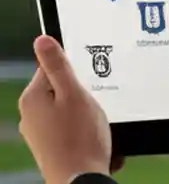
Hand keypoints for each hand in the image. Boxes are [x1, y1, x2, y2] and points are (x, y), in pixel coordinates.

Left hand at [18, 36, 117, 183]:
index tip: (90, 79)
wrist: (80, 179)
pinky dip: (82, 129)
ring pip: (66, 109)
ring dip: (84, 112)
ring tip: (95, 123)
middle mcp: (30, 115)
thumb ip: (58, 66)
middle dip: (81, 93)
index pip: (52, 68)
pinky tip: (93, 137)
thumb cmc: (80, 137)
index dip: (75, 71)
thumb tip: (42, 40)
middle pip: (60, 89)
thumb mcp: (73, 94)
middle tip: (95, 102)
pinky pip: (68, 128)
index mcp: (32, 98)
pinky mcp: (49, 146)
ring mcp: (38, 133)